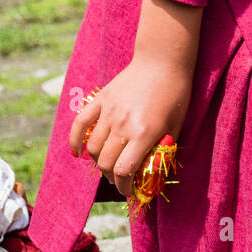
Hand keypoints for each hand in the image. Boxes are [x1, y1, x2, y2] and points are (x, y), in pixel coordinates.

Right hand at [68, 55, 193, 198]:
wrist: (162, 60)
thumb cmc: (175, 94)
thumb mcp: (176, 126)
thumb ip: (162, 150)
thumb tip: (152, 172)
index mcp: (144, 134)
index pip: (124, 171)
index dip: (125, 187)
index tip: (130, 191)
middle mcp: (123, 125)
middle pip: (106, 163)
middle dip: (113, 178)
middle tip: (121, 179)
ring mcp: (109, 111)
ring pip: (92, 148)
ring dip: (98, 162)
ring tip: (108, 165)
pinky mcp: (101, 99)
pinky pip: (80, 124)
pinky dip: (75, 141)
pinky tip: (77, 153)